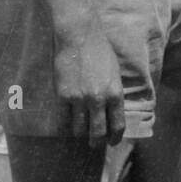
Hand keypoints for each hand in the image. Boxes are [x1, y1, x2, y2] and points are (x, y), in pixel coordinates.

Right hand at [54, 17, 125, 148]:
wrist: (79, 36)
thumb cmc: (100, 50)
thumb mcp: (114, 72)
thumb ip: (113, 93)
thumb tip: (112, 112)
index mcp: (115, 93)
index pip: (117, 126)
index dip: (115, 138)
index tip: (112, 142)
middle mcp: (98, 99)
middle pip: (98, 133)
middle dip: (97, 142)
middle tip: (95, 144)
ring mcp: (79, 99)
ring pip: (80, 129)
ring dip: (81, 133)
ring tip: (82, 132)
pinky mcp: (63, 96)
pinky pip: (64, 120)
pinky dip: (67, 124)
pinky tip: (69, 122)